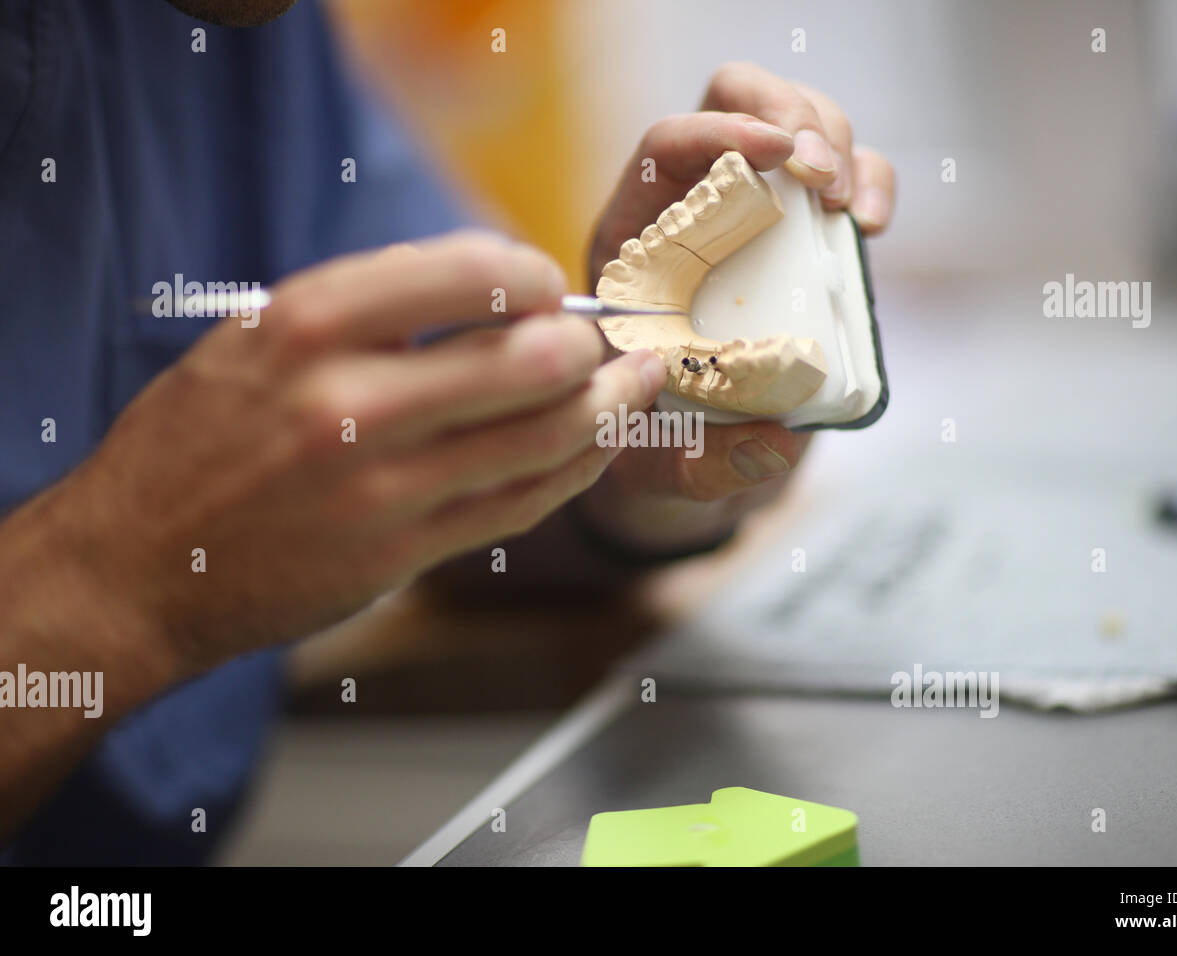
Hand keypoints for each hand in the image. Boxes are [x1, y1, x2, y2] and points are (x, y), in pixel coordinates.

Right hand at [32, 230, 665, 672]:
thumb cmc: (198, 439)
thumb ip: (369, 307)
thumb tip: (493, 288)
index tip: (546, 285)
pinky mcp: (404, 554)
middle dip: (589, 344)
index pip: (471, 270)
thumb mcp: (255, 337)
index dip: (534, 274)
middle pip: (530, 358)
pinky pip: (522, 503)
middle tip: (605, 341)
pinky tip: (598, 446)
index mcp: (307, 325)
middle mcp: (351, 402)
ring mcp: (384, 487)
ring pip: (545, 437)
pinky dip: (575, 469)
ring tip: (635, 385)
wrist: (136, 566)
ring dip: (610, 407)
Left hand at [582, 63, 895, 551]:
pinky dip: (872, 182)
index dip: (719, 131)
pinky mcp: (808, 236)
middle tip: (824, 178)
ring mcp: (757, 214)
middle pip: (735, 99)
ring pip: (797, 120)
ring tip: (851, 210)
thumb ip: (707, 464)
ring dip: (838, 140)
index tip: (778, 155)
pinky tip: (870, 227)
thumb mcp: (668, 466)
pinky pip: (846, 176)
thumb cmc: (660, 448)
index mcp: (636, 244)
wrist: (691, 452)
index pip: (666, 144)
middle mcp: (693, 209)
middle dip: (791, 114)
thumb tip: (776, 445)